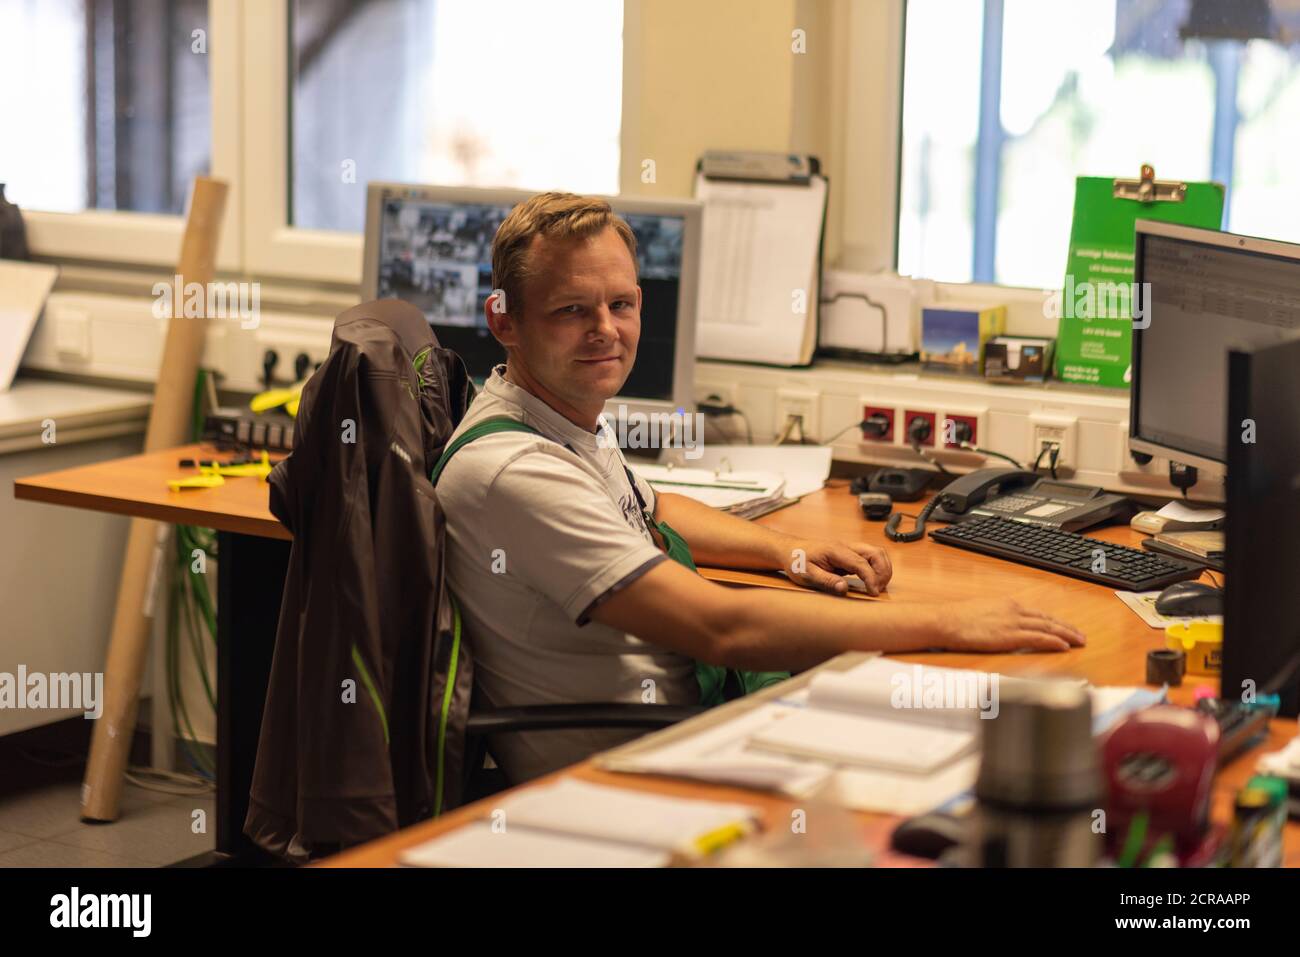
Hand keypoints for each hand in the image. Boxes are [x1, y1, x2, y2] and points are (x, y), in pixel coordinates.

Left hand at [777, 536, 892, 595]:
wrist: (789, 550)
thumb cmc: (796, 561)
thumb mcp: (806, 575)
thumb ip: (826, 581)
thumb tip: (844, 588)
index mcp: (835, 550)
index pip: (861, 562)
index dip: (871, 578)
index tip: (874, 593)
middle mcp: (846, 546)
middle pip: (876, 552)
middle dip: (883, 571)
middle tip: (878, 589)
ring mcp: (849, 549)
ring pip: (876, 553)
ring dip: (882, 568)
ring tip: (877, 586)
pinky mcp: (849, 554)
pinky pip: (870, 558)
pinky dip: (877, 568)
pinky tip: (872, 582)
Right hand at [937, 597, 1085, 651]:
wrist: (945, 621)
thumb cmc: (956, 620)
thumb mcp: (981, 613)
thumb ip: (997, 618)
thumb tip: (1002, 626)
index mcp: (1007, 604)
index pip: (1038, 614)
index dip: (1055, 621)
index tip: (1066, 627)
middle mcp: (1014, 611)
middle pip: (1047, 619)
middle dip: (1066, 627)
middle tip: (1081, 636)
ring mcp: (1013, 623)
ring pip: (1047, 627)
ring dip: (1066, 634)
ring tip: (1079, 641)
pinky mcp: (1009, 636)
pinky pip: (1038, 638)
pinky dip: (1054, 641)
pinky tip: (1064, 645)